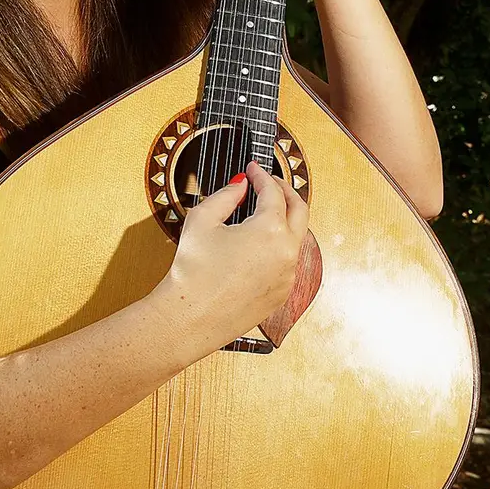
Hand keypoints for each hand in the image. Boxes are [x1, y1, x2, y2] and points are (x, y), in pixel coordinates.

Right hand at [151, 161, 309, 353]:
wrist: (189, 319)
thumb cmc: (192, 273)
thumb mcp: (202, 220)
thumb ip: (226, 195)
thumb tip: (241, 186)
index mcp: (271, 230)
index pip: (273, 192)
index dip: (262, 175)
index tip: (253, 169)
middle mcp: (287, 253)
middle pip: (300, 210)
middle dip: (286, 191)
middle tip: (270, 182)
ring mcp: (288, 276)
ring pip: (297, 237)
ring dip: (285, 219)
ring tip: (266, 211)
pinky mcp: (282, 294)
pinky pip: (289, 262)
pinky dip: (281, 246)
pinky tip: (261, 244)